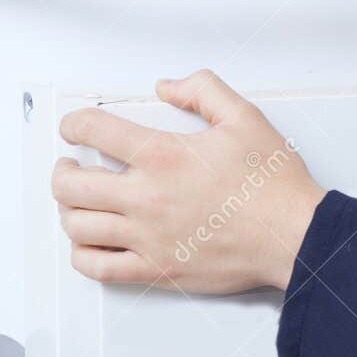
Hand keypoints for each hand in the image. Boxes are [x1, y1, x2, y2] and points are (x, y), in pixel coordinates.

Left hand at [51, 70, 325, 293]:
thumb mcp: (245, 118)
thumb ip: (204, 90)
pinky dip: (82, 254)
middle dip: (62, 169)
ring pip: (77, 226)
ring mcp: (147, 237)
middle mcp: (146, 197)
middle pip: (69, 184)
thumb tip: (167, 87)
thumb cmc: (273, 184)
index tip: (75, 127)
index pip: (93, 130)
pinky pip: (98, 267)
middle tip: (71, 165)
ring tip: (79, 202)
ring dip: (69, 210)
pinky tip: (91, 242)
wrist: (294, 234)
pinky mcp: (157, 268)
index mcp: (164, 156)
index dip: (74, 124)